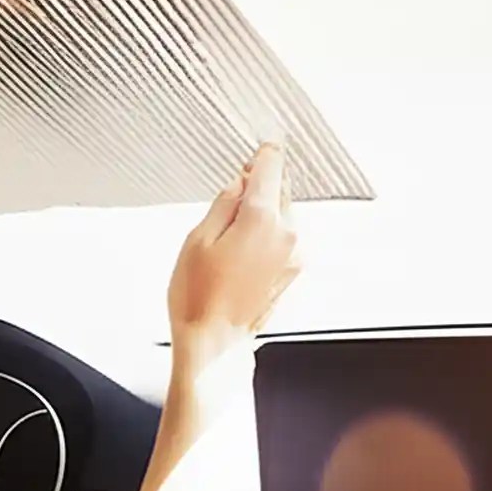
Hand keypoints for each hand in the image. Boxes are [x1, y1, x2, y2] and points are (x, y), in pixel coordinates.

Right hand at [167, 143, 299, 359]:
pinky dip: (267, 233)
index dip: (262, 153)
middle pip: (280, 188)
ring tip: (229, 235)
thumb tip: (240, 182)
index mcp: (261, 219)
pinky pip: (284, 236)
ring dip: (263, 210)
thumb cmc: (198, 298)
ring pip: (283, 212)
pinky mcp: (293, 270)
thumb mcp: (197, 238)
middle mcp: (286, 234)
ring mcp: (294, 254)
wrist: (214, 344)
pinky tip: (240, 252)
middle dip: (258, 184)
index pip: (271, 167)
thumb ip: (224, 202)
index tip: (259, 145)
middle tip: (231, 195)